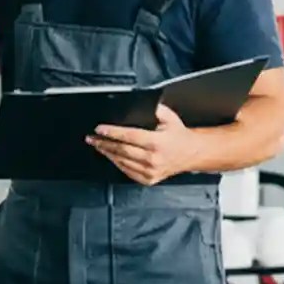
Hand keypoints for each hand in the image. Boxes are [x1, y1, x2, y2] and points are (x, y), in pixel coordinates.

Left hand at [87, 104, 202, 185]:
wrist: (191, 153)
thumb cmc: (179, 135)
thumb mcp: (169, 117)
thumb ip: (154, 109)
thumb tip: (138, 103)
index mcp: (157, 142)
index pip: (129, 136)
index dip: (112, 132)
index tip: (99, 129)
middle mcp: (153, 159)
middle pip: (122, 150)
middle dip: (104, 143)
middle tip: (92, 138)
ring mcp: (150, 171)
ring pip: (122, 162)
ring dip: (108, 153)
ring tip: (98, 145)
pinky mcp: (149, 179)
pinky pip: (127, 171)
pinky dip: (117, 163)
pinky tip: (111, 155)